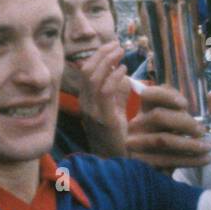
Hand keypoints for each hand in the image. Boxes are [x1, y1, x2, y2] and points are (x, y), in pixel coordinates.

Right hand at [76, 41, 131, 157]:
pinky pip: (105, 92)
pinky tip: (125, 71)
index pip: (85, 73)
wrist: (116, 165)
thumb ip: (118, 95)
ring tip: (121, 52)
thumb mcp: (116, 113)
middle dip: (102, 54)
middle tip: (118, 44)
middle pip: (87, 71)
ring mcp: (92, 112)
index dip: (97, 57)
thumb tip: (123, 77)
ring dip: (108, 60)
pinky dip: (114, 77)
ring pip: (93, 78)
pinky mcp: (104, 119)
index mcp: (86, 102)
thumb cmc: (117, 140)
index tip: (112, 47)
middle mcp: (85, 105)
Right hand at [125, 84, 210, 171]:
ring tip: (208, 147)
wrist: (157, 172)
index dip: (165, 96)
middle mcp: (137, 124)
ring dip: (190, 144)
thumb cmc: (173, 141)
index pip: (148, 95)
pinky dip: (189, 160)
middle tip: (202, 131)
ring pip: (163, 140)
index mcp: (146, 111)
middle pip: (158, 116)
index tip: (185, 103)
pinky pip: (167, 159)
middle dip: (184, 122)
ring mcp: (136, 144)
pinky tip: (204, 159)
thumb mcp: (184, 125)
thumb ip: (200, 111)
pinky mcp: (141, 162)